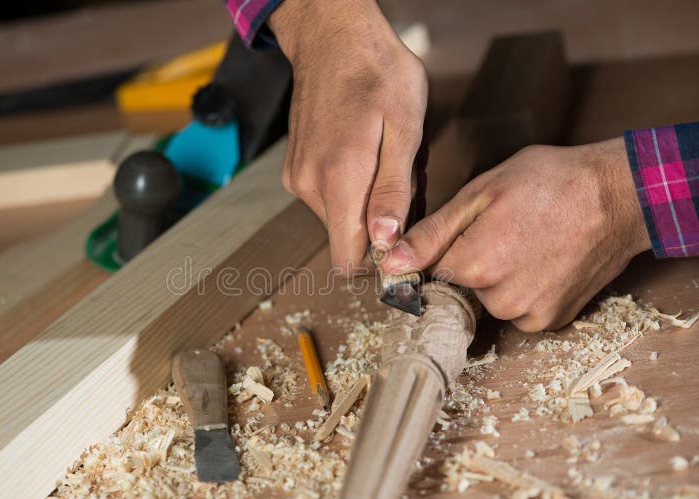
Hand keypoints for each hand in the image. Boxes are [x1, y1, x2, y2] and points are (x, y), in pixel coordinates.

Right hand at [269, 0, 427, 274]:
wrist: (332, 37)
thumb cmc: (376, 73)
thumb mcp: (405, 128)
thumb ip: (393, 190)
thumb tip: (386, 243)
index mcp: (339, 180)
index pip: (348, 260)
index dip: (378, 262)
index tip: (404, 243)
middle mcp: (309, 186)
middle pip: (347, 241)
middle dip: (379, 229)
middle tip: (404, 187)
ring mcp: (296, 178)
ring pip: (338, 220)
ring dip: (365, 207)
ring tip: (385, 164)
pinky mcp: (293, 170)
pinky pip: (325, 200)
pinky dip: (349, 191)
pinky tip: (365, 157)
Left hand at [379, 138, 651, 331]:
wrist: (623, 195)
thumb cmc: (552, 182)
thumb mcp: (482, 193)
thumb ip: (432, 234)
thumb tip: (390, 262)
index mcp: (476, 264)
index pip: (432, 272)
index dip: (445, 250)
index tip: (467, 232)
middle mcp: (501, 299)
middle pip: (462, 289)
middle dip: (474, 263)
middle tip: (505, 230)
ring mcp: (530, 314)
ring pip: (491, 301)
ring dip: (499, 279)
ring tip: (528, 243)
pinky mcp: (554, 321)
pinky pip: (520, 312)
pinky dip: (525, 291)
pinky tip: (543, 261)